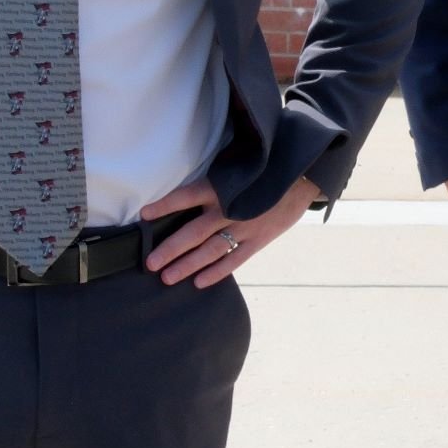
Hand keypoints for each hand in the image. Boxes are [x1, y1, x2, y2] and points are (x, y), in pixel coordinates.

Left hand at [142, 176, 319, 287]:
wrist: (303, 177)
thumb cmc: (265, 169)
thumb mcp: (239, 165)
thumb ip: (216, 177)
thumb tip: (192, 182)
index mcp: (222, 187)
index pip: (186, 197)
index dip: (164, 205)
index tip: (144, 215)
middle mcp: (229, 209)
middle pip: (193, 233)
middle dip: (170, 249)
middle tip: (150, 263)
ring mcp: (244, 227)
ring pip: (210, 251)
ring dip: (187, 265)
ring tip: (167, 277)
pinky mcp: (259, 240)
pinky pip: (235, 260)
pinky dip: (217, 272)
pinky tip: (199, 282)